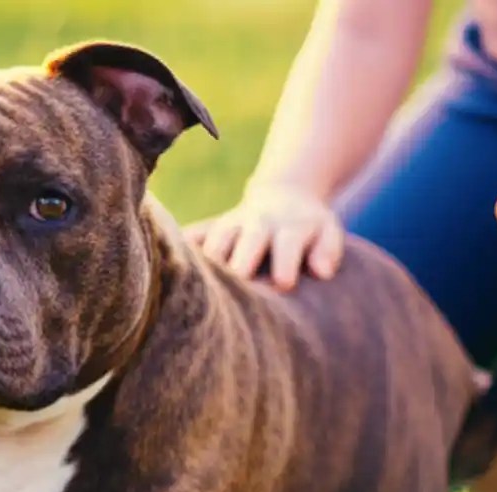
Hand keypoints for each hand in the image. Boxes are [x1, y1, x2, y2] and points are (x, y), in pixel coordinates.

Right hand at [185, 184, 344, 289]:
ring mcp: (230, 224)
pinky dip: (182, 249)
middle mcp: (258, 223)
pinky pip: (192, 236)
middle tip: (236, 291)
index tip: (284, 284)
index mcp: (290, 226)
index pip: (287, 243)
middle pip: (248, 240)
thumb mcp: (327, 232)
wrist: (283, 195)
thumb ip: (327, 251)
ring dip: (212, 263)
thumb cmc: (308, 228)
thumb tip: (322, 272)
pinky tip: (168, 267)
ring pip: (216, 240)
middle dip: (242, 263)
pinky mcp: (210, 228)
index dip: (285, 262)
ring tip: (204, 292)